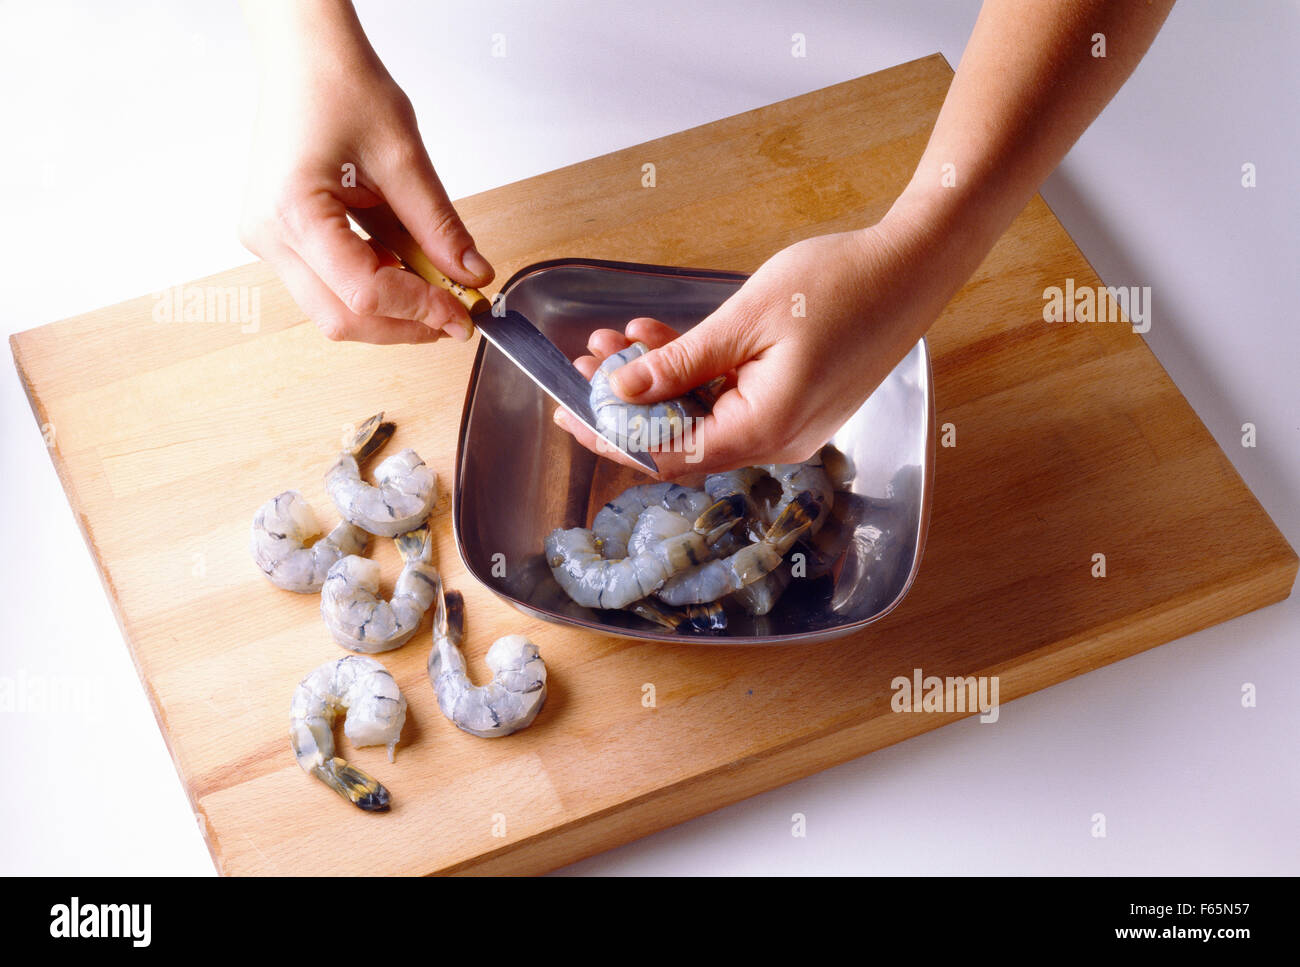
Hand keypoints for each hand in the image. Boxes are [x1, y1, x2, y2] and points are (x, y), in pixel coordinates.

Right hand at [238, 4, 490, 343]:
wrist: (304, 56)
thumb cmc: (339, 85)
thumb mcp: (404, 157)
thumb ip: (439, 227)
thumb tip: (472, 275)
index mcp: (292, 211)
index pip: (364, 292)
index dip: (420, 310)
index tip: (462, 312)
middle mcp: (267, 233)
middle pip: (342, 318)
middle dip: (404, 324)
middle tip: (454, 315)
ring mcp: (267, 238)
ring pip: (333, 309)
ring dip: (389, 309)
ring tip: (434, 285)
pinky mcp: (279, 237)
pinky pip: (327, 283)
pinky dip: (372, 286)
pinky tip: (403, 268)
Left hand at [556, 207, 953, 476]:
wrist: (912, 267)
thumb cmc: (842, 285)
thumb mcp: (744, 319)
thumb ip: (679, 362)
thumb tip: (624, 391)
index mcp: (766, 428)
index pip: (669, 452)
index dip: (614, 436)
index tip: (572, 415)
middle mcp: (777, 439)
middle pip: (681, 439)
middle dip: (629, 403)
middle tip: (584, 370)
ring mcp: (788, 424)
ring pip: (702, 416)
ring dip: (657, 383)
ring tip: (614, 342)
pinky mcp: (794, 403)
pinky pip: (729, 400)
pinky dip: (693, 375)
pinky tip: (658, 335)